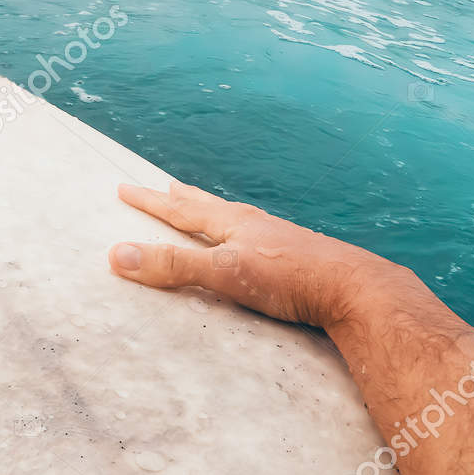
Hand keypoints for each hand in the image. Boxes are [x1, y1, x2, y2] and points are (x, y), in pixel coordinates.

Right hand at [107, 180, 404, 329]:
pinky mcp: (298, 260)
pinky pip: (259, 240)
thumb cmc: (290, 278)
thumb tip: (117, 255)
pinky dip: (242, 236)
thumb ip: (172, 266)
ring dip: (215, 215)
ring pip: (237, 221)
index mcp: (233, 224)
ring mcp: (279, 240)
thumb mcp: (224, 273)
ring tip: (208, 210)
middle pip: (210, 207)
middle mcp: (255, 226)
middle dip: (183, 199)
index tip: (125, 187)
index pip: (181, 210)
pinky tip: (254, 247)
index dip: (150, 202)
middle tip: (167, 185)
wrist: (355, 288)